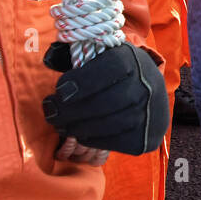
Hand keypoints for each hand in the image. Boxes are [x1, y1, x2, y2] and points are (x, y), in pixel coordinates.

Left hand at [42, 42, 169, 155]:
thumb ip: (80, 57)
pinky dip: (94, 140)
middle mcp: (145, 85)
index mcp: (131, 60)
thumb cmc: (114, 73)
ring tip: (64, 126)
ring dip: (79, 128)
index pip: (108, 70)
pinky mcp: (147, 138)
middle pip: (105, 102)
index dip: (81, 82)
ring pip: (109, 125)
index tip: (59, 90)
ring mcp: (149, 113)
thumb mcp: (102, 56)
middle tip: (53, 114)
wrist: (149, 92)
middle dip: (72, 111)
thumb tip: (51, 60)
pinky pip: (116, 143)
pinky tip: (83, 134)